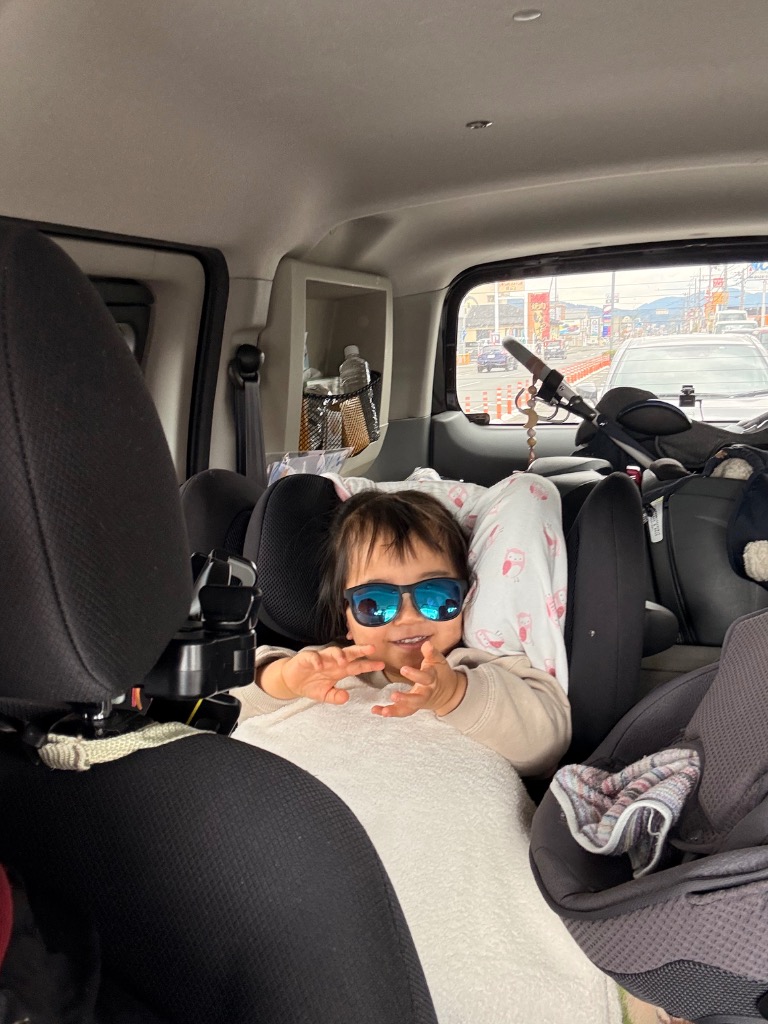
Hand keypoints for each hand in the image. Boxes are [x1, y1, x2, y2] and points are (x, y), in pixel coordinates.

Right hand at [260, 645, 383, 703]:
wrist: (292, 682)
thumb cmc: (311, 685)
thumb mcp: (325, 695)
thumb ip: (335, 697)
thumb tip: (346, 697)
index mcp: (339, 670)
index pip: (357, 666)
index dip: (369, 665)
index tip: (381, 664)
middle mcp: (332, 661)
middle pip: (349, 653)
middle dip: (360, 650)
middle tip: (371, 649)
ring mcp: (321, 658)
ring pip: (332, 651)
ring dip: (339, 654)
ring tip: (343, 660)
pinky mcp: (307, 658)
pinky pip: (313, 657)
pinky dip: (316, 659)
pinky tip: (319, 665)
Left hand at [373, 640, 465, 717]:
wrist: (448, 692)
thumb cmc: (439, 673)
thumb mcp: (438, 661)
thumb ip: (431, 653)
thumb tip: (427, 644)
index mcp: (432, 680)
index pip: (425, 678)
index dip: (415, 674)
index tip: (403, 669)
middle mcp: (426, 693)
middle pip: (417, 699)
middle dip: (406, 699)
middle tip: (393, 696)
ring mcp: (419, 702)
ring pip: (409, 709)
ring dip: (395, 711)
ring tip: (383, 711)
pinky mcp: (412, 707)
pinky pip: (401, 711)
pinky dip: (389, 712)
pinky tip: (376, 710)